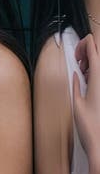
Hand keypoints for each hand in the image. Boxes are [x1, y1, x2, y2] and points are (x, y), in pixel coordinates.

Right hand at [73, 34, 99, 171]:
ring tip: (84, 72)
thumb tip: (77, 75)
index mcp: (99, 78)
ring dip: (93, 63)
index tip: (80, 49)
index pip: (94, 50)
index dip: (85, 45)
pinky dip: (96, 74)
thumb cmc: (91, 127)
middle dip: (89, 52)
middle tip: (80, 60)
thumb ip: (77, 84)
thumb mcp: (77, 103)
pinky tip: (90, 81)